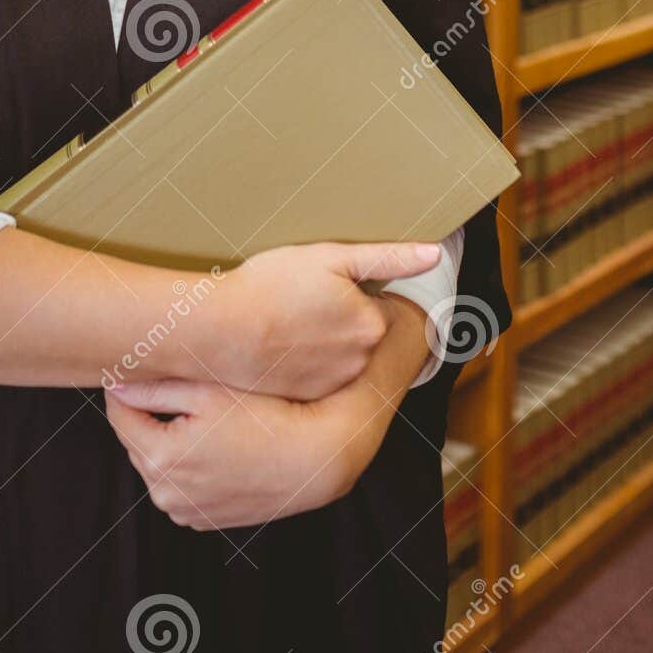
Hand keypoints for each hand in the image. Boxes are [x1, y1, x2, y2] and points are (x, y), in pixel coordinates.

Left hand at [105, 373, 383, 529]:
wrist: (315, 459)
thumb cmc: (266, 416)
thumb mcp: (207, 390)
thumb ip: (153, 387)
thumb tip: (114, 383)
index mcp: (159, 458)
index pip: (119, 415)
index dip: (126, 386)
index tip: (136, 367)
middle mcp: (166, 494)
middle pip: (138, 440)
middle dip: (150, 413)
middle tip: (179, 386)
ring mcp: (186, 512)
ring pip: (159, 464)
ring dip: (168, 440)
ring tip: (204, 415)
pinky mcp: (205, 520)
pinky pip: (182, 486)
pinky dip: (189, 466)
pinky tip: (218, 444)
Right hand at [203, 239, 441, 401]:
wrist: (219, 331)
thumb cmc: (269, 286)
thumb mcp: (330, 258)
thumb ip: (388, 257)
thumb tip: (434, 254)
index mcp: (372, 325)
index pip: (374, 303)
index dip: (347, 290)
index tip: (318, 286)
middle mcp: (360, 361)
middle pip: (359, 331)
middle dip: (338, 317)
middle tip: (300, 302)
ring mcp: (332, 384)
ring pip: (338, 354)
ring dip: (322, 340)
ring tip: (286, 322)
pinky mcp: (306, 398)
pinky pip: (316, 375)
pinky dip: (304, 363)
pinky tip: (279, 346)